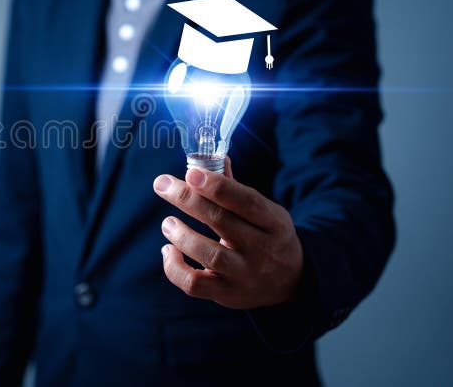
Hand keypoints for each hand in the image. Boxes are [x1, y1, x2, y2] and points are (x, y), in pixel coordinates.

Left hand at [153, 162, 303, 308]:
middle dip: (188, 199)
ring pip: (210, 254)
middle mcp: (262, 249)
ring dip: (182, 235)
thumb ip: (233, 188)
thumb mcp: (264, 212)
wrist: (290, 283)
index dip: (218, 186)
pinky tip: (168, 250)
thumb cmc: (267, 236)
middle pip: (222, 221)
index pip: (247, 201)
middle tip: (162, 184)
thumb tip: (208, 158)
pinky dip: (174, 267)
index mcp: (274, 222)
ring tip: (168, 222)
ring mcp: (245, 274)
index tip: (191, 172)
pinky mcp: (226, 294)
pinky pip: (195, 284)